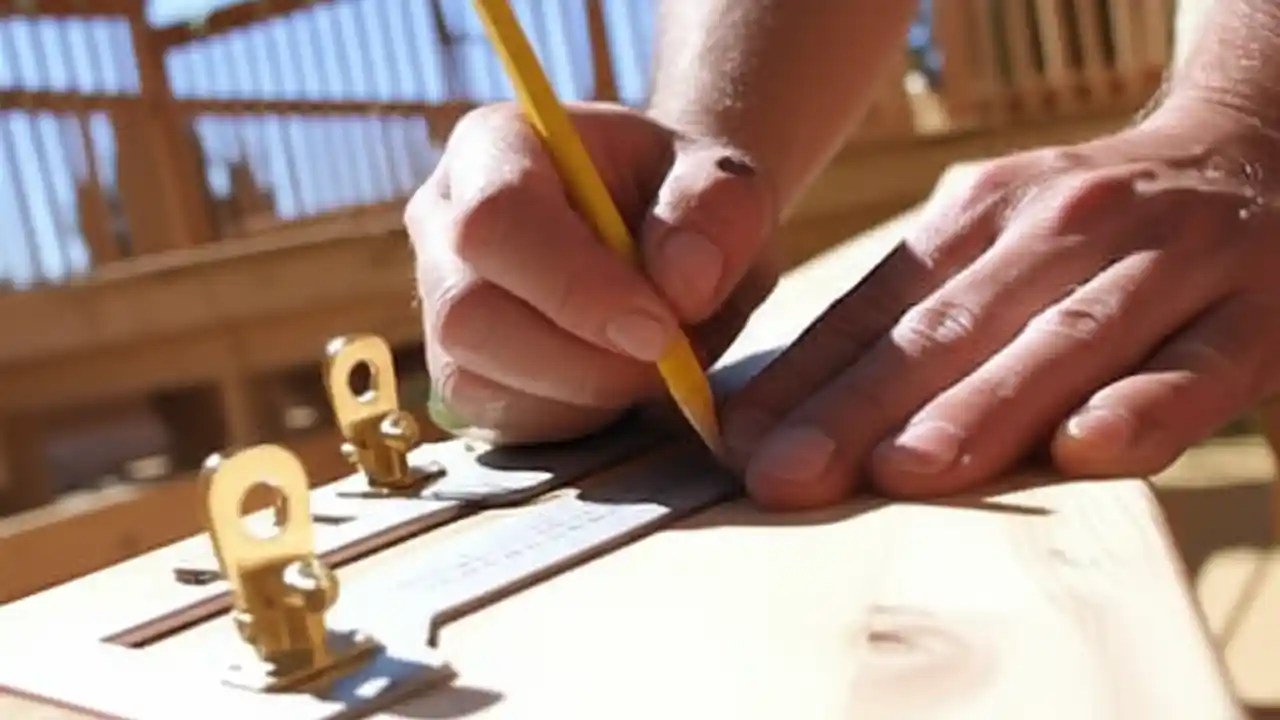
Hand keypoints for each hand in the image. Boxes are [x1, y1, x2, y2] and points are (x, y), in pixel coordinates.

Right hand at [406, 103, 776, 443]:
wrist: (672, 240)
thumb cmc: (687, 202)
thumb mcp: (727, 184)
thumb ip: (717, 212)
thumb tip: (683, 283)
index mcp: (495, 145)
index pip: (497, 218)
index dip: (572, 286)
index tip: (659, 329)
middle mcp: (443, 220)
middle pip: (467, 311)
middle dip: (580, 357)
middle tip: (668, 360)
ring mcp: (439, 300)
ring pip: (474, 375)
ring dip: (583, 391)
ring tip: (652, 363)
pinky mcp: (458, 369)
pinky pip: (497, 417)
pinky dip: (573, 418)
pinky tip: (617, 381)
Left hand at [721, 99, 1279, 508]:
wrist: (1254, 154)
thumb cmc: (1090, 232)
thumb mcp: (992, 243)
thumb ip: (909, 315)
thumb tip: (782, 408)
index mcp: (978, 217)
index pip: (875, 307)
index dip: (804, 378)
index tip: (737, 443)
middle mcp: (1059, 227)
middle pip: (947, 329)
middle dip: (859, 409)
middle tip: (787, 477)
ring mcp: (1160, 262)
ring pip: (1060, 343)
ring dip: (980, 409)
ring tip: (906, 470)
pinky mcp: (1249, 313)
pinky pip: (1194, 366)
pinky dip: (1144, 405)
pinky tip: (1086, 446)